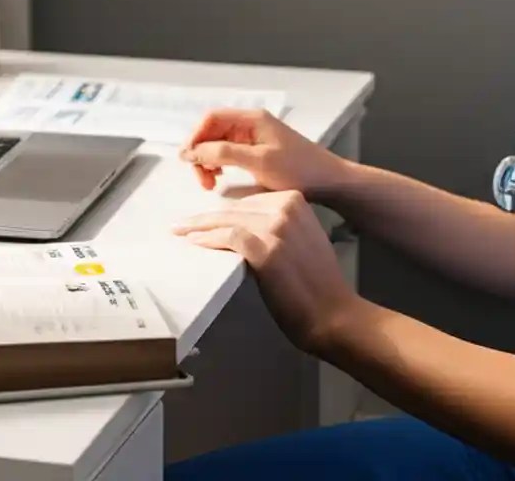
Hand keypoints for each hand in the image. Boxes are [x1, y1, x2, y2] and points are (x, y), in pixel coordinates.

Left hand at [172, 190, 357, 351]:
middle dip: (207, 217)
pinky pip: (228, 237)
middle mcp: (287, 208)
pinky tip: (195, 243)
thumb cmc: (318, 284)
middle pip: (235, 208)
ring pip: (227, 220)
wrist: (333, 312)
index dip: (225, 211)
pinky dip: (207, 240)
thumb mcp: (303, 240)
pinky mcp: (265, 249)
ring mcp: (276, 227)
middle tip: (183, 224)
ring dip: (199, 227)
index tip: (206, 218)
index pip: (249, 201)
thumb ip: (279, 227)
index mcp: (297, 202)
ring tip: (180, 232)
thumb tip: (244, 229)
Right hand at [180, 109, 349, 193]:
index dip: (194, 138)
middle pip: (212, 131)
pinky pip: (230, 152)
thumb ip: (223, 153)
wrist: (329, 180)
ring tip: (211, 183)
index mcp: (252, 118)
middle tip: (202, 180)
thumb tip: (191, 150)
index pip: (211, 118)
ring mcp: (255, 136)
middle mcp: (252, 123)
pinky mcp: (259, 151)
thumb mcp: (258, 161)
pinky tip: (221, 178)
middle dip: (201, 153)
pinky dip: (220, 164)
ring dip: (209, 161)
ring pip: (219, 143)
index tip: (187, 161)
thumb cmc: (299, 169)